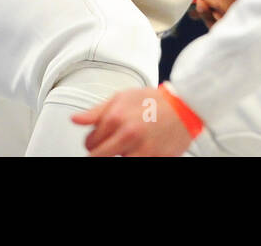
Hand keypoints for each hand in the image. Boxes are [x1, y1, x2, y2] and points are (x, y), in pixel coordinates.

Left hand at [73, 87, 196, 156]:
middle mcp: (127, 134)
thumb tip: (75, 119)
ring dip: (121, 154)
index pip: (89, 143)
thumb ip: (96, 111)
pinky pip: (134, 163)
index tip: (102, 137)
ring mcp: (141, 150)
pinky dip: (134, 157)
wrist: (185, 107)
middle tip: (112, 145)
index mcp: (116, 118)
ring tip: (131, 142)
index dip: (94, 140)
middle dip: (101, 152)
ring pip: (117, 160)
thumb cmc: (154, 101)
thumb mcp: (122, 98)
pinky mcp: (153, 159)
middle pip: (97, 157)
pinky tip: (140, 148)